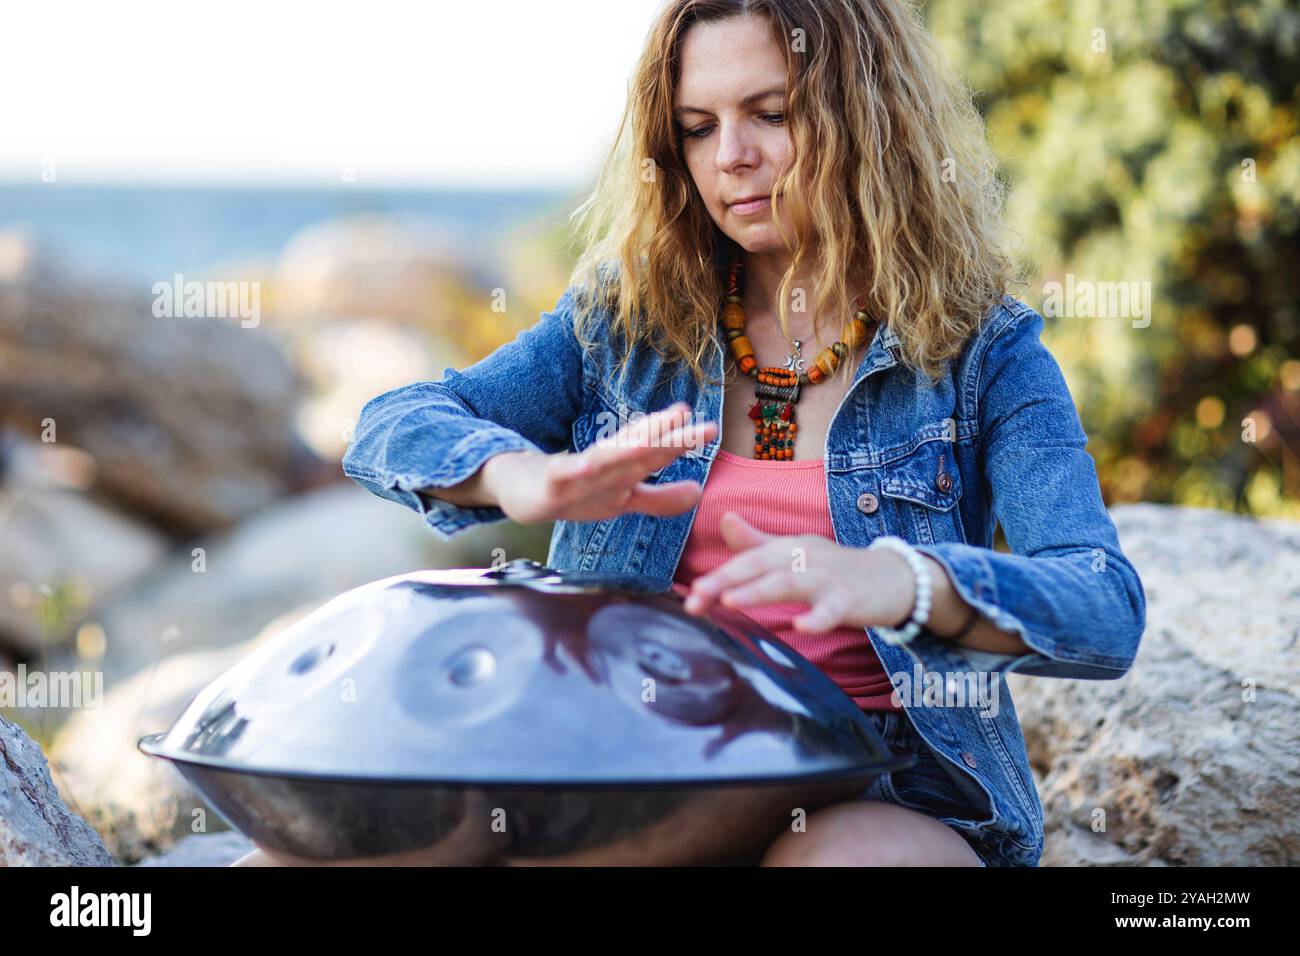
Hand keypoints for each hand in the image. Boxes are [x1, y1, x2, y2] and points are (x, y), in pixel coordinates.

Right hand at [490, 401, 718, 524]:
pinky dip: (574, 470)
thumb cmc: (577, 492)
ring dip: (625, 448)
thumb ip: (661, 499)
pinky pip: (564, 476)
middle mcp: (607, 466)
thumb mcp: (623, 500)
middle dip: (662, 434)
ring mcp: (579, 473)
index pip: (657, 454)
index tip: (709, 429)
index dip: (681, 441)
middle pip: (637, 449)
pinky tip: (583, 464)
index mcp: (625, 470)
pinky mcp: (552, 483)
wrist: (521, 493)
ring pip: (605, 458)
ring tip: (647, 440)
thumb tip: (699, 493)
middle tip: (686, 414)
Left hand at [681, 512, 916, 631]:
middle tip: (695, 598)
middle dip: (725, 581)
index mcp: (786, 549)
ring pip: (789, 583)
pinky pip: (833, 609)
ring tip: (730, 602)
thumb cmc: (836, 567)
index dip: (716, 576)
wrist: (894, 577)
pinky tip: (801, 627)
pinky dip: (818, 617)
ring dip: (759, 591)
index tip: (689, 596)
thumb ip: (757, 542)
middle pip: (759, 567)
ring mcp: (827, 577)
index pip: (745, 561)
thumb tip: (723, 519)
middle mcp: (802, 557)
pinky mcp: (851, 598)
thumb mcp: (795, 551)